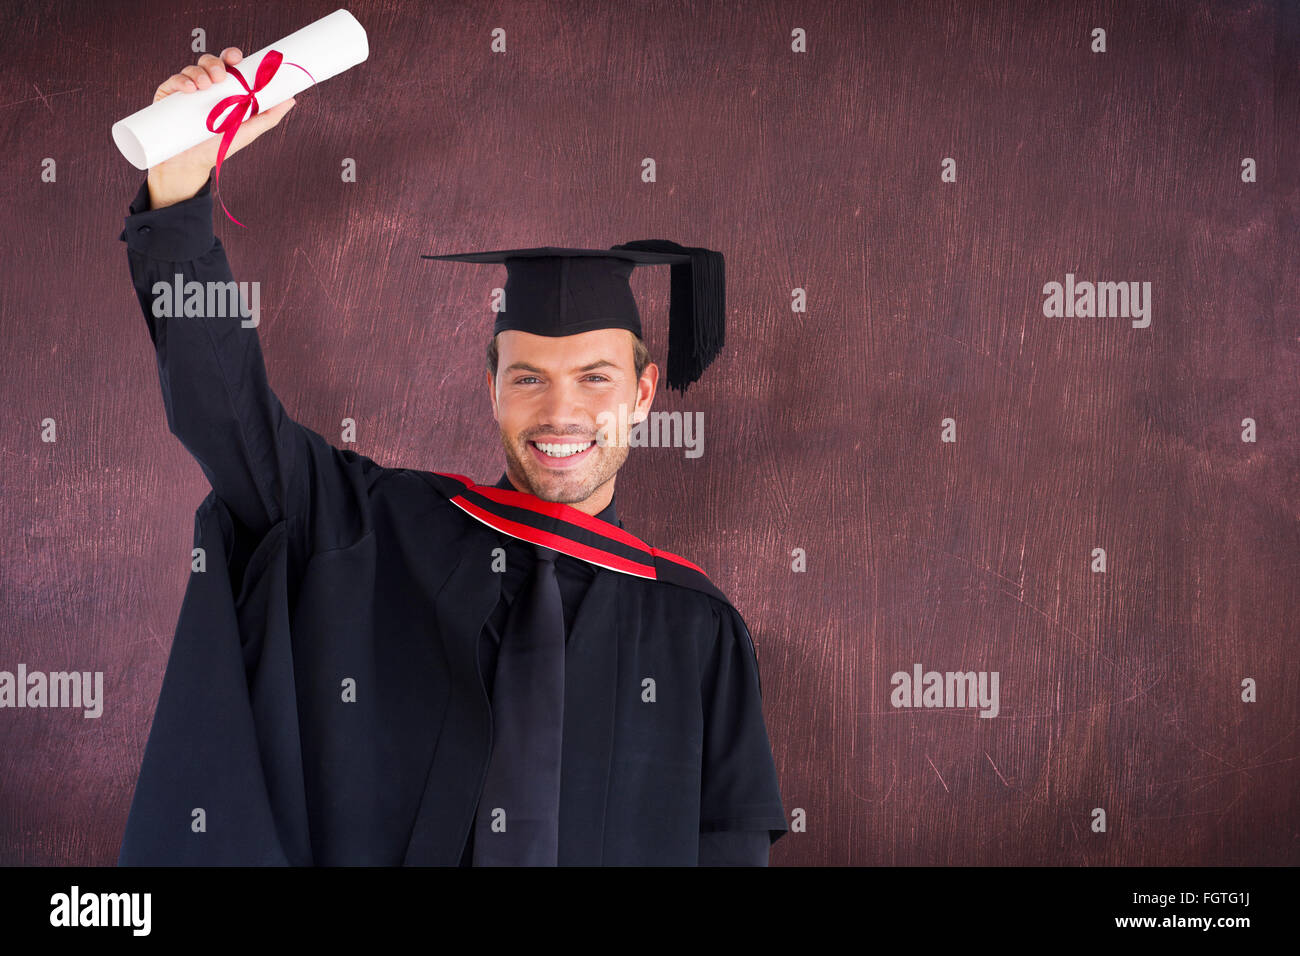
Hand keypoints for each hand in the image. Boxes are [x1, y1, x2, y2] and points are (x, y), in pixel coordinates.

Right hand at [146, 48, 296, 209]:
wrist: (187, 166)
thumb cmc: (216, 149)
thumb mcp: (245, 133)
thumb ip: (268, 117)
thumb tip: (291, 100)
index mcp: (223, 91)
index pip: (228, 66)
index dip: (232, 57)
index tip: (237, 59)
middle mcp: (204, 88)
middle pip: (210, 63)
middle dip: (216, 63)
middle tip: (221, 76)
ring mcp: (185, 92)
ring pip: (192, 70)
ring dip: (200, 72)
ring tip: (205, 86)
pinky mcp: (166, 98)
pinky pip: (173, 82)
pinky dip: (181, 81)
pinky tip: (189, 89)